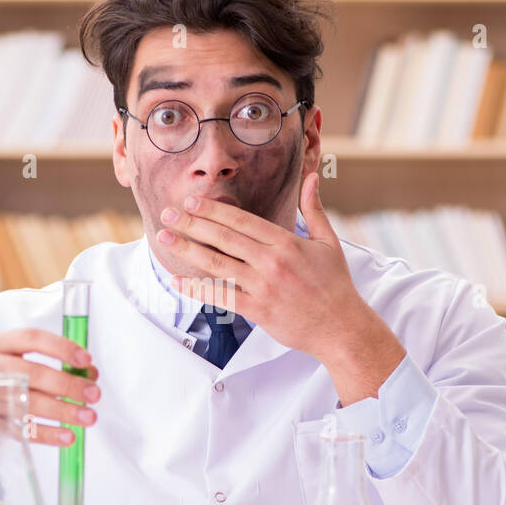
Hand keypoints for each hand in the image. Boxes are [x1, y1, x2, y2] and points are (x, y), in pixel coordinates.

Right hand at [0, 328, 99, 498]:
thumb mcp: (14, 364)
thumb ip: (49, 364)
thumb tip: (90, 374)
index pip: (32, 339)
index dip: (62, 348)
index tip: (87, 361)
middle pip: (32, 373)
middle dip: (68, 384)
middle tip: (94, 394)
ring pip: (28, 403)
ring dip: (63, 411)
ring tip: (88, 417)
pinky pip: (20, 429)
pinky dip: (47, 434)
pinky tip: (67, 436)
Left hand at [156, 171, 373, 363]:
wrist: (341, 327)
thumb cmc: (335, 284)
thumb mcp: (328, 242)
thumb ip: (314, 209)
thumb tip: (312, 177)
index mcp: (286, 242)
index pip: (242, 220)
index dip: (214, 209)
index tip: (192, 202)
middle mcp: (271, 262)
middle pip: (223, 237)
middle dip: (191, 224)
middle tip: (167, 214)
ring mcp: (262, 287)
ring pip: (217, 264)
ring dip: (187, 250)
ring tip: (164, 238)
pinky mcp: (257, 310)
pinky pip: (221, 296)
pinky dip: (197, 288)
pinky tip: (178, 280)